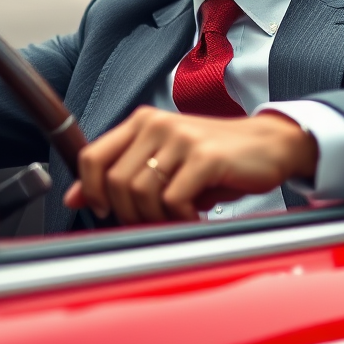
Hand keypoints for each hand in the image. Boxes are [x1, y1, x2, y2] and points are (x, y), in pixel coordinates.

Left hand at [62, 107, 318, 223]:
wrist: (270, 146)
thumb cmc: (216, 159)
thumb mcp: (166, 162)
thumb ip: (122, 174)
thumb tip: (73, 197)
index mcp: (143, 122)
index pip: (91, 157)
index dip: (91, 191)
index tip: (107, 210)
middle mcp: (157, 124)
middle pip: (114, 183)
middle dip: (130, 214)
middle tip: (155, 222)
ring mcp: (181, 138)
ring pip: (141, 194)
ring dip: (157, 219)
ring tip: (178, 218)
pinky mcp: (204, 157)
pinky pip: (172, 201)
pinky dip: (181, 219)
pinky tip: (196, 217)